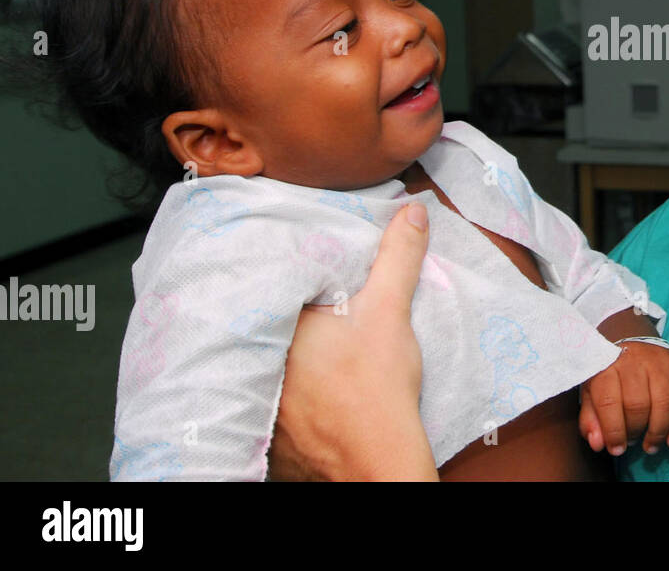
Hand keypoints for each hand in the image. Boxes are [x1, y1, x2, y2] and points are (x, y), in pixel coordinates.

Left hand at [268, 202, 438, 480]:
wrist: (376, 456)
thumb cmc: (378, 383)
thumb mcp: (390, 308)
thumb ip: (397, 256)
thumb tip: (411, 212)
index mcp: (278, 325)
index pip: (264, 290)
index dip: (277, 277)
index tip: (290, 270)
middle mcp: (257, 362)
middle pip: (260, 327)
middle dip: (275, 316)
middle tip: (299, 307)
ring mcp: (258, 401)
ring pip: (260, 365)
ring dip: (275, 355)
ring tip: (297, 346)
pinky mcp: (267, 434)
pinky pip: (264, 404)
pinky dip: (278, 394)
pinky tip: (300, 390)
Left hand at [579, 343, 668, 456]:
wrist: (633, 349)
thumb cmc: (611, 376)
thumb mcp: (592, 393)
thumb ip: (591, 420)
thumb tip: (598, 444)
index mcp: (607, 365)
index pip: (609, 402)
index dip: (613, 431)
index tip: (616, 449)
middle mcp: (634, 360)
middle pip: (638, 404)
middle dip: (635, 431)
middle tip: (632, 442)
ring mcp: (660, 362)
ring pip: (664, 403)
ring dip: (658, 432)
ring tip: (651, 446)